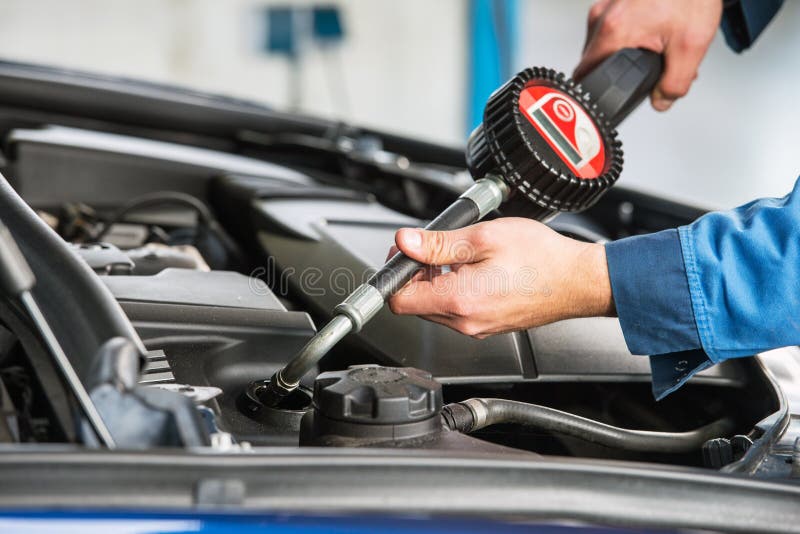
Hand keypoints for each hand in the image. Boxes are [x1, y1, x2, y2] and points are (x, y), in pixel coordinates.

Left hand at [386, 218, 614, 337]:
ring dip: (435, 281)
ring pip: (434, 307)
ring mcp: (476, 327)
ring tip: (458, 257)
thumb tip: (405, 243)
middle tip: (432, 248)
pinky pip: (456, 311)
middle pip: (414, 304)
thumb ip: (438, 243)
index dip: (394, 273)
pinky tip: (473, 270)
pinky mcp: (487, 325)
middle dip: (415, 274)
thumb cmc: (541, 258)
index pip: (398, 300)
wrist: (577, 281)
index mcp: (459, 300)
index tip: (404, 254)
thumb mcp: (483, 237)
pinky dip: (454, 290)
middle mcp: (464, 321)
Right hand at [574, 0, 721, 110]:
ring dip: (627, 54)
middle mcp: (602, 17)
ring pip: (605, 47)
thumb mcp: (691, 45)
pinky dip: (631, 38)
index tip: (613, 94)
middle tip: (651, 63)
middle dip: (623, 72)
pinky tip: (652, 32)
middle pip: (597, 63)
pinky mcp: (612, 3)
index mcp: (614, 30)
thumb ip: (675, 82)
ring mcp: (605, 8)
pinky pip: (612, 31)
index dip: (601, 90)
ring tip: (656, 44)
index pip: (586, 75)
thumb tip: (662, 101)